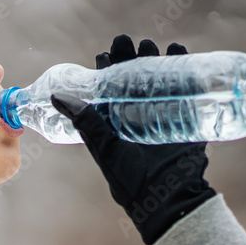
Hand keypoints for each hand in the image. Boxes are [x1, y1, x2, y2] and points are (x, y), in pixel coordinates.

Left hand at [50, 35, 216, 244]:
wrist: (165, 201)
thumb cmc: (129, 179)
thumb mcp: (103, 146)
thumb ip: (85, 121)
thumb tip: (57, 95)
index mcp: (116, 118)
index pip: (110, 84)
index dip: (109, 66)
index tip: (108, 51)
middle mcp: (138, 112)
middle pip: (136, 76)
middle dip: (135, 56)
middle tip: (133, 43)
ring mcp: (163, 114)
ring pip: (161, 78)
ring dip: (159, 59)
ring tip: (155, 45)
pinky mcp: (186, 119)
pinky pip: (188, 90)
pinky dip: (187, 69)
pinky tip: (182, 52)